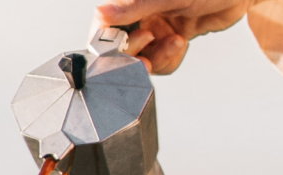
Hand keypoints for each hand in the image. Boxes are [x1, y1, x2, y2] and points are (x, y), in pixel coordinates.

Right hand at [94, 0, 255, 72]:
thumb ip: (132, 7)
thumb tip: (100, 13)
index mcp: (131, 1)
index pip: (105, 29)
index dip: (112, 45)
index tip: (128, 51)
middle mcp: (139, 14)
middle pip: (122, 49)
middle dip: (139, 54)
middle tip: (154, 42)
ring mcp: (154, 27)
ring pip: (142, 59)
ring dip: (159, 58)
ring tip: (176, 42)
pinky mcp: (169, 38)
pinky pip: (161, 61)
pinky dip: (170, 59)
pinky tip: (181, 43)